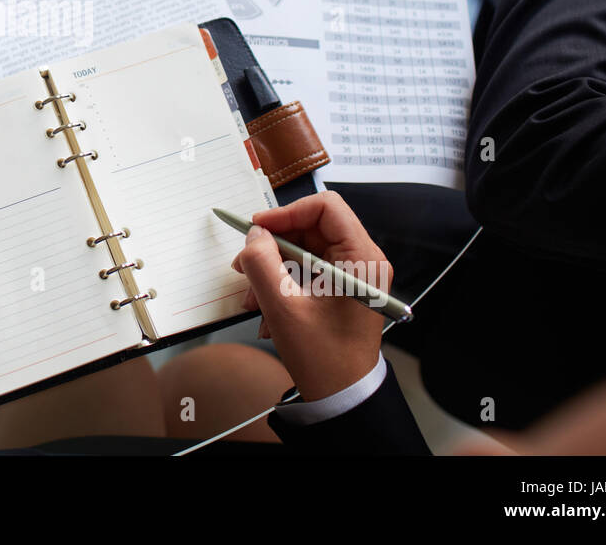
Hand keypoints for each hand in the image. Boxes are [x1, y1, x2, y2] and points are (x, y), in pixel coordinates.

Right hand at [231, 192, 390, 400]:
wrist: (343, 397)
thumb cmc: (323, 359)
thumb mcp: (282, 308)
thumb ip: (261, 263)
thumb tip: (253, 235)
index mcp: (361, 259)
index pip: (325, 207)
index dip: (286, 213)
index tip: (256, 228)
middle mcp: (362, 261)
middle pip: (310, 229)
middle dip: (273, 247)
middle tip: (243, 265)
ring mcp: (352, 275)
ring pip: (303, 251)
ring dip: (272, 269)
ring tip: (251, 296)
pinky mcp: (342, 289)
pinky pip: (306, 271)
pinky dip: (282, 284)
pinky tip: (265, 308)